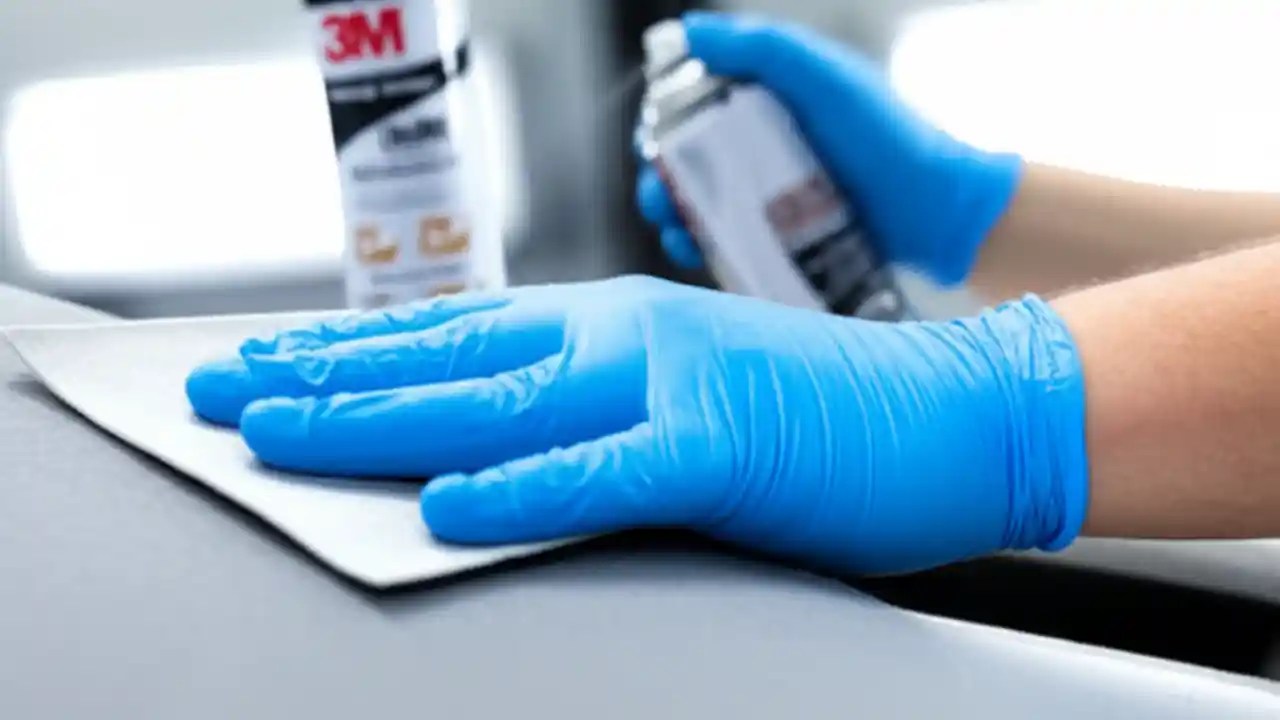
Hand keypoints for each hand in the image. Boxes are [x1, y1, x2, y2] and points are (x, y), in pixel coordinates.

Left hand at [186, 276, 1086, 574]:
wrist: (950, 412)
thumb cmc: (815, 413)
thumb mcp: (679, 396)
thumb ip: (588, 415)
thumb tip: (488, 452)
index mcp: (612, 324)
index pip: (453, 335)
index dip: (349, 353)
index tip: (265, 368)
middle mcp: (624, 334)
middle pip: (447, 359)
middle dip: (322, 379)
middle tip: (218, 393)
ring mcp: (672, 381)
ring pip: (500, 401)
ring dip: (382, 416)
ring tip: (278, 429)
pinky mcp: (725, 443)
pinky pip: (606, 470)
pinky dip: (524, 487)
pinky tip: (449, 503)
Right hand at [638, 12, 1022, 285]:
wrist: (937, 212)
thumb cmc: (888, 136)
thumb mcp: (821, 76)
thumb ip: (756, 47)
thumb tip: (683, 32)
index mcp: (764, 96)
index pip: (690, 102)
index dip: (662, 123)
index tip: (653, 144)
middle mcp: (761, 142)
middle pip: (684, 160)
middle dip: (660, 179)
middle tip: (661, 199)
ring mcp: (769, 191)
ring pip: (699, 204)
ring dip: (675, 217)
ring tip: (679, 232)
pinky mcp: (779, 235)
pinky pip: (727, 240)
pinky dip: (704, 247)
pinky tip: (699, 253)